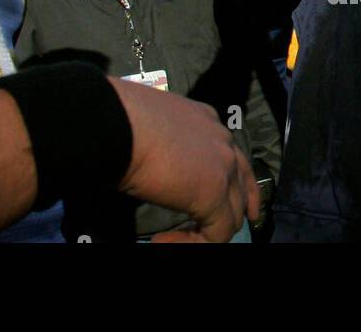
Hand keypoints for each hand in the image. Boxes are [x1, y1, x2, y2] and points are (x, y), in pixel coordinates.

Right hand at [109, 78, 257, 242]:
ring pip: (232, 213)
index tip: (216, 194)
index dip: (226, 176)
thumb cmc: (122, 117)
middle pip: (241, 181)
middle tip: (223, 225)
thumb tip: (150, 155)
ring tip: (178, 239)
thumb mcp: (151, 121)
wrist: (119, 123)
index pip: (227, 152)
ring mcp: (222, 167)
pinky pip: (217, 234)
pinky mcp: (213, 195)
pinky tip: (163, 240)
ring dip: (208, 231)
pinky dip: (194, 244)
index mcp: (205, 119)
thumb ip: (163, 139)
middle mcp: (221, 140)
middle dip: (238, 206)